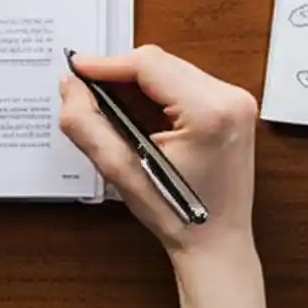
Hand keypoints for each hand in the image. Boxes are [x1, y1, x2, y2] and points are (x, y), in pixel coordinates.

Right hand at [59, 44, 257, 252]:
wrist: (217, 243)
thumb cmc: (179, 216)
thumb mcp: (121, 171)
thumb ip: (87, 125)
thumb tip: (71, 87)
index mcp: (210, 112)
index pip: (148, 65)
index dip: (107, 64)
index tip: (77, 69)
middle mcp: (230, 98)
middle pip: (160, 63)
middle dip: (120, 74)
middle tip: (87, 92)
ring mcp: (236, 101)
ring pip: (171, 70)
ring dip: (137, 83)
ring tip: (111, 107)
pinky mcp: (233, 107)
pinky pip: (185, 83)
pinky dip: (156, 92)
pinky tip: (138, 113)